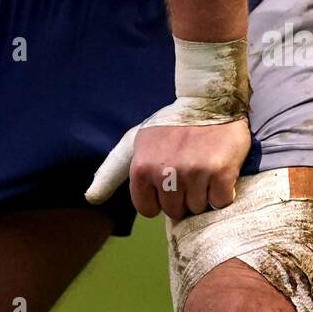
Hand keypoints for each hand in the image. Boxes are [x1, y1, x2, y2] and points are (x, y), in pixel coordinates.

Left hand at [86, 112, 250, 219]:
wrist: (209, 100)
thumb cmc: (170, 125)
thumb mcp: (135, 142)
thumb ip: (111, 171)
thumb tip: (90, 198)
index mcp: (142, 167)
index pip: (148, 210)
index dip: (159, 199)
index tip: (167, 182)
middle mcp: (165, 172)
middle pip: (174, 211)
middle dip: (182, 197)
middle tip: (187, 171)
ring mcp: (194, 172)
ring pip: (198, 208)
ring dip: (202, 194)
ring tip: (202, 168)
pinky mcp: (221, 172)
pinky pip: (220, 202)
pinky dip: (222, 192)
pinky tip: (218, 171)